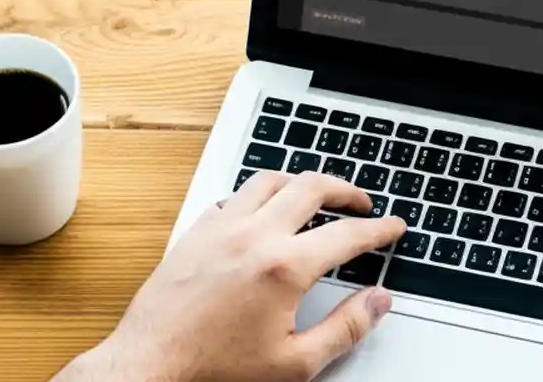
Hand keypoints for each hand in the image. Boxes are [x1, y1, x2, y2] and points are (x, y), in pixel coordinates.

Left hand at [53, 172, 406, 381]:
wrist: (150, 367)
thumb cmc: (213, 370)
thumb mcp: (295, 363)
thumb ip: (345, 328)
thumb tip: (376, 302)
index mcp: (283, 266)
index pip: (348, 234)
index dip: (379, 229)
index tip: (392, 227)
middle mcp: (252, 235)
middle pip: (311, 187)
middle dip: (345, 189)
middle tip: (361, 202)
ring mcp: (220, 228)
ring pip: (269, 180)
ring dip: (299, 182)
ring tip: (315, 194)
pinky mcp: (195, 233)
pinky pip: (231, 197)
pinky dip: (255, 196)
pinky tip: (260, 211)